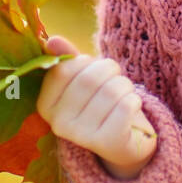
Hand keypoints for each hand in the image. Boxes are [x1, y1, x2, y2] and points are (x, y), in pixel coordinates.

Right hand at [36, 35, 156, 179]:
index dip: (84, 62)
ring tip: (122, 95)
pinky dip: (135, 100)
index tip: (92, 70)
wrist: (122, 142)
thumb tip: (52, 40)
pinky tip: (130, 110)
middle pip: (89, 78)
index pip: (62, 70)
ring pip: (111, 90)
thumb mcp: (80, 82)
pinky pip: (127, 105)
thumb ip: (67, 61)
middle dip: (108, 70)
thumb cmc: (99, 105)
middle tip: (113, 79)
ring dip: (124, 85)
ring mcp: (83, 136)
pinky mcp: (109, 142)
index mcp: (46, 106)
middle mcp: (59, 124)